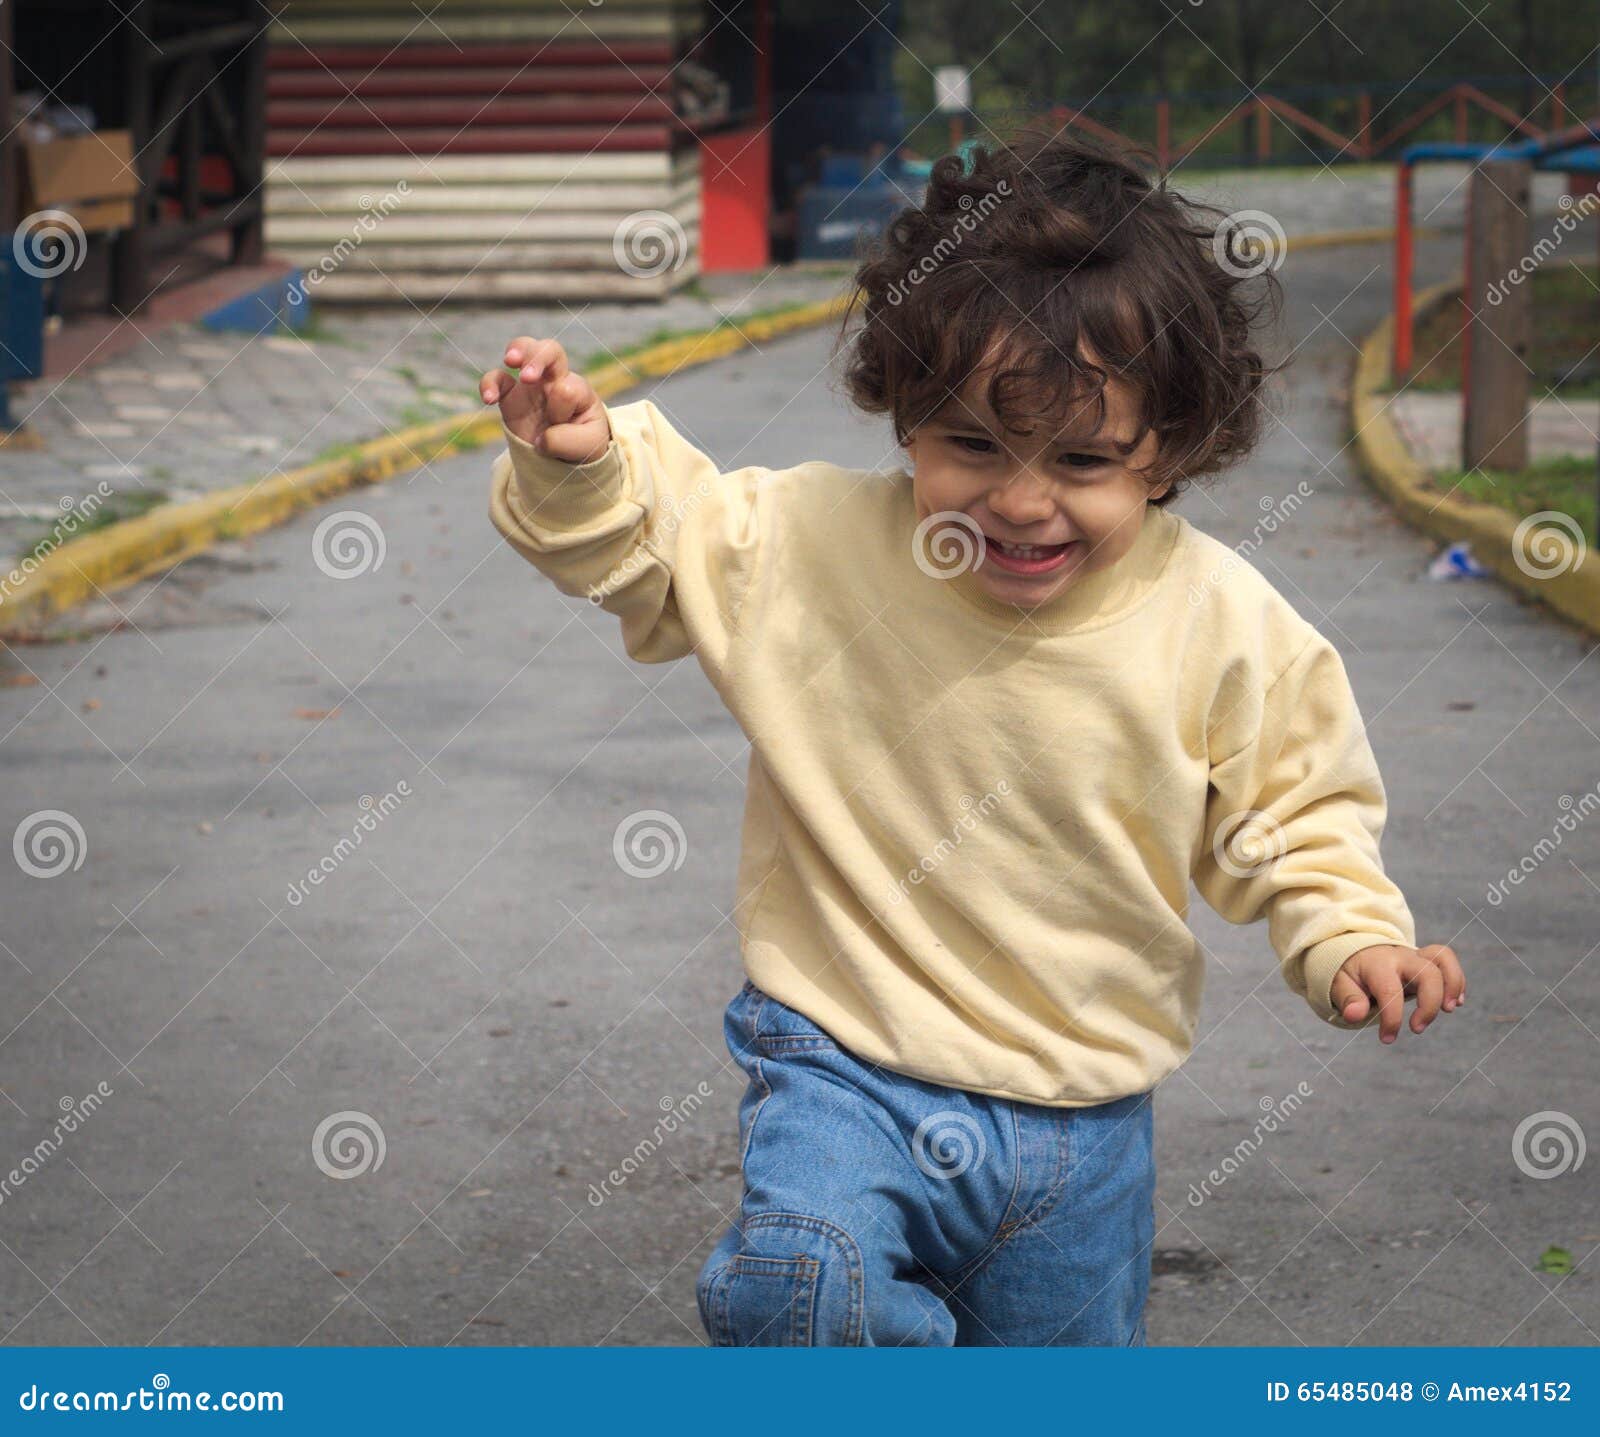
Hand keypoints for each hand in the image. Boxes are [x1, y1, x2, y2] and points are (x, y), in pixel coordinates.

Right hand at [478, 337, 610, 461]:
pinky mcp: (511, 397)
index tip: (560, 426)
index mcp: (578, 389)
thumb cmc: (583, 443)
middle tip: (527, 377)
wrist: (566, 456)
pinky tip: (488, 399)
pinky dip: (489, 384)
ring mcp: (532, 385)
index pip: (568, 387)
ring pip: (525, 349)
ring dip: (519, 350)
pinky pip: (497, 380)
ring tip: (511, 361)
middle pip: (551, 350)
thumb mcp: (589, 445)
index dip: (561, 409)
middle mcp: (556, 380)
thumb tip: (540, 440)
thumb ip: (568, 440)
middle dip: (538, 357)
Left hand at [1330, 943, 1465, 1042]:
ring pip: (1443, 958)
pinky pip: (1447, 961)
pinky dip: (1457, 981)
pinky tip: (1456, 1002)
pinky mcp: (1426, 960)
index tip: (1387, 1038)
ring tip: (1450, 1009)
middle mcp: (1400, 957)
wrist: (1355, 950)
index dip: (1392, 1018)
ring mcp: (1415, 956)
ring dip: (1453, 984)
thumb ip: (1348, 999)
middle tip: (1417, 1029)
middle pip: (1428, 972)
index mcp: (1376, 965)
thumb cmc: (1349, 971)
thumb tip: (1354, 1015)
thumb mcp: (1339, 984)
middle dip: (1430, 1004)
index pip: (1390, 990)